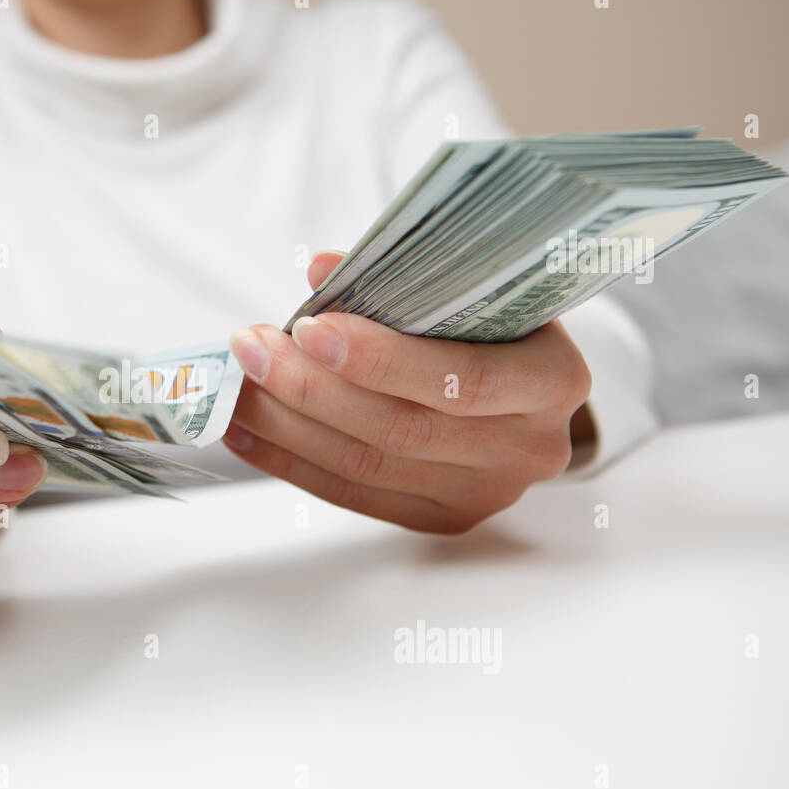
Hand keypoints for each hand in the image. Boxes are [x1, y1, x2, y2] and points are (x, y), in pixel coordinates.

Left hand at [223, 251, 594, 533]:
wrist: (530, 391)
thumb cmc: (497, 325)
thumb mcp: (477, 288)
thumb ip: (410, 279)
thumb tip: (322, 270)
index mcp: (552, 380)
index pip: (461, 379)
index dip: (380, 358)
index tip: (310, 327)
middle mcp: (526, 448)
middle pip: (400, 428)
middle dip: (310, 387)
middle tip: (251, 347)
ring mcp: (483, 493)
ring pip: (366, 465)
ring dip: (286, 425)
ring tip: (236, 385)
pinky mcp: (440, 518)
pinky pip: (352, 495)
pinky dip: (290, 461)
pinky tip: (245, 431)